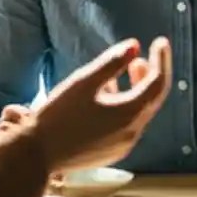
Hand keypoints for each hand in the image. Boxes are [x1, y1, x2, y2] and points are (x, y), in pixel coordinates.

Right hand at [27, 38, 171, 171]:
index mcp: (129, 115)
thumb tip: (135, 45)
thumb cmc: (58, 115)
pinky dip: (123, 107)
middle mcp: (132, 133)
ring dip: (134, 91)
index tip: (160, 41)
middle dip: (148, 75)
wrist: (35, 155)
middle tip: (138, 58)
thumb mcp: (85, 82)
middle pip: (151, 99)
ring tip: (118, 74)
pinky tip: (104, 97)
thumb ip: (112, 62)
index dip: (161, 60)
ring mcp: (122, 146)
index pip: (158, 83)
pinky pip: (126, 125)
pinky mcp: (110, 153)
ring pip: (138, 113)